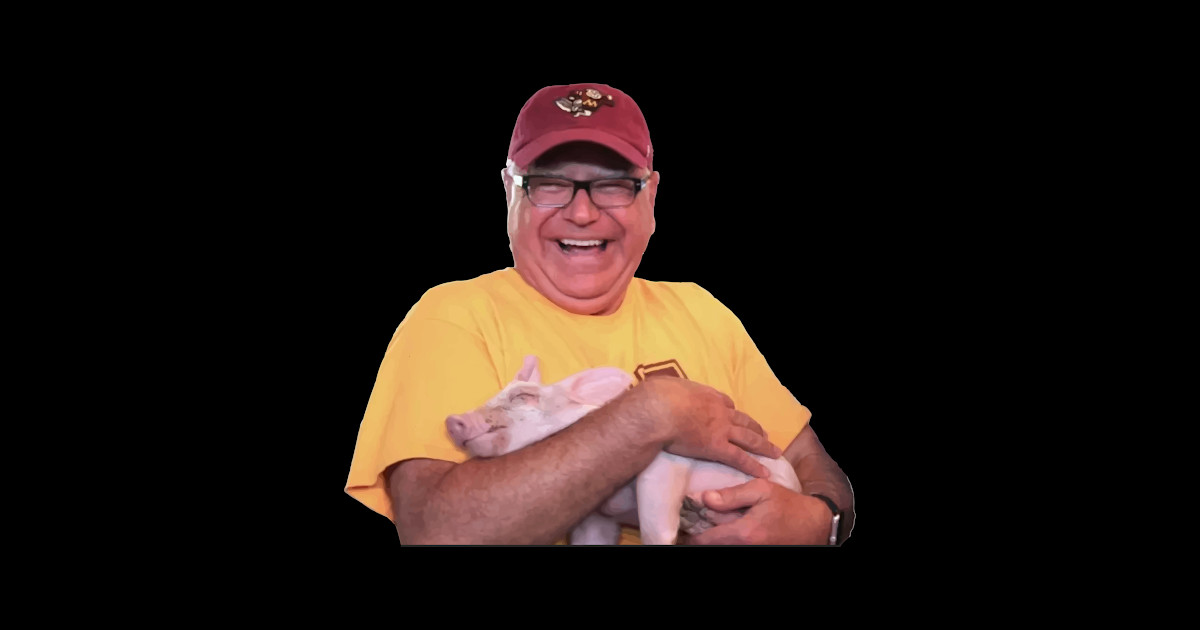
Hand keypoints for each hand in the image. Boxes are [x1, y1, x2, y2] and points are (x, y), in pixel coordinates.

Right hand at [630, 378, 781, 478]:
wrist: (659, 410)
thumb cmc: (657, 396)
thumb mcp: (667, 385)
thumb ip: (671, 390)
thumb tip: (664, 391)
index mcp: (707, 395)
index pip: (726, 403)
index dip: (731, 410)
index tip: (733, 414)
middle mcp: (719, 411)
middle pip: (743, 420)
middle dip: (755, 427)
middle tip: (764, 434)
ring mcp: (721, 429)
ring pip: (748, 437)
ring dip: (763, 445)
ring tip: (774, 452)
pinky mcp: (717, 447)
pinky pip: (740, 458)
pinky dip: (753, 465)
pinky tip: (763, 472)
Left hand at [681, 479, 832, 544]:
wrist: (813, 525)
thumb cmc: (787, 504)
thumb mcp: (761, 490)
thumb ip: (732, 495)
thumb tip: (704, 499)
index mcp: (743, 533)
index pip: (705, 540)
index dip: (689, 535)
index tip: (680, 527)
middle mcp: (744, 548)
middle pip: (712, 548)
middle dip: (698, 538)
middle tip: (687, 528)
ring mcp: (751, 553)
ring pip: (722, 548)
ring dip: (711, 540)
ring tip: (700, 530)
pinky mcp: (756, 553)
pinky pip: (732, 548)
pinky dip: (723, 542)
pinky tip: (719, 533)